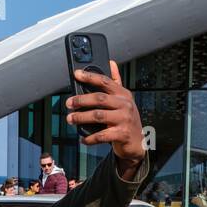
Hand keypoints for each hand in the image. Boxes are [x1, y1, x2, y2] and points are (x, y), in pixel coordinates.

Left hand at [67, 60, 144, 178]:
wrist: (137, 143)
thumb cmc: (126, 120)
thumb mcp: (123, 100)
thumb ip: (116, 82)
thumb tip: (111, 62)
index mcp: (123, 94)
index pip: (105, 81)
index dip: (90, 76)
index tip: (77, 74)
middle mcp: (125, 105)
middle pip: (99, 98)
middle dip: (81, 100)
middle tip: (69, 103)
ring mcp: (124, 120)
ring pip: (98, 116)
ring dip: (81, 117)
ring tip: (71, 119)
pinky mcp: (122, 134)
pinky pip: (102, 135)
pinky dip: (90, 138)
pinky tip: (83, 138)